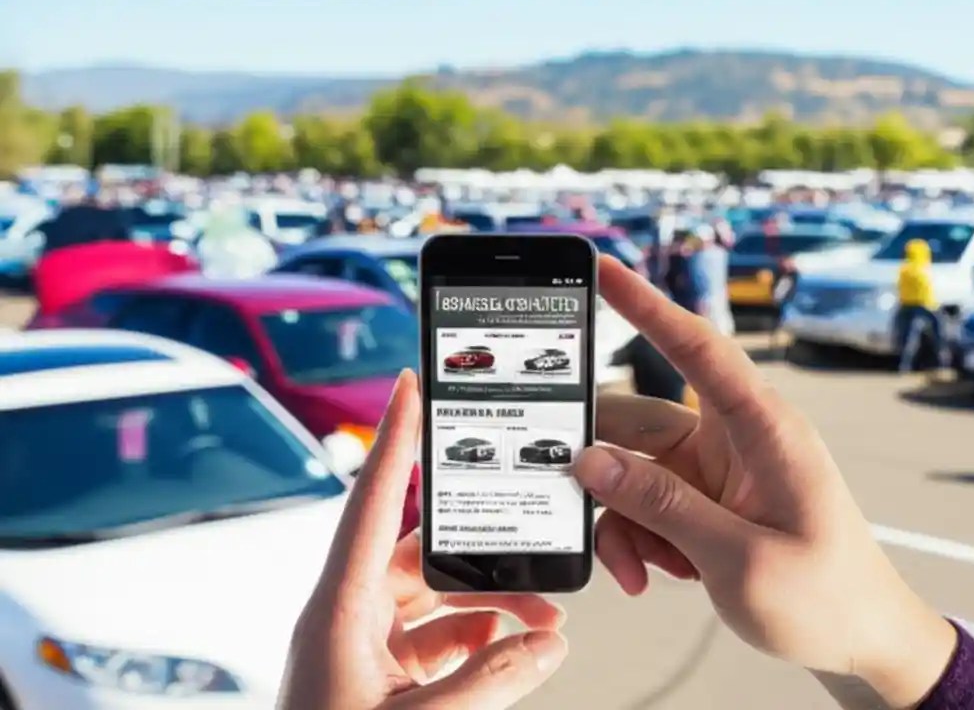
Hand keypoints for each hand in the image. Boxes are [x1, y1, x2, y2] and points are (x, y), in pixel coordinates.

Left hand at [280, 372, 567, 709]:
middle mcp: (347, 618)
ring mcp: (362, 648)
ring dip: (491, 606)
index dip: (394, 438)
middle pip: (419, 555)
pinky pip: (435, 640)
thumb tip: (546, 648)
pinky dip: (478, 641)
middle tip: (536, 555)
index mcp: (337, 611)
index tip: (412, 384)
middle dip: (485, 555)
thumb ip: (490, 682)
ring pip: (434, 601)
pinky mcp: (378, 678)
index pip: (370, 503)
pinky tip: (516, 652)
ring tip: (544, 623)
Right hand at [574, 258, 956, 707]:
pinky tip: (657, 572)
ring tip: (645, 570)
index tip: (604, 269)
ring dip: (623, 520)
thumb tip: (592, 463)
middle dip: (604, 471)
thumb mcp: (739, 559)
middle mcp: (735, 438)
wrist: (859, 640)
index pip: (699, 349)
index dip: (648, 305)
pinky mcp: (704, 500)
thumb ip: (661, 508)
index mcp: (764, 429)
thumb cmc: (825, 596)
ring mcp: (716, 470)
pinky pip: (644, 501)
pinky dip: (637, 537)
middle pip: (638, 420)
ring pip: (631, 470)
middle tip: (574, 500)